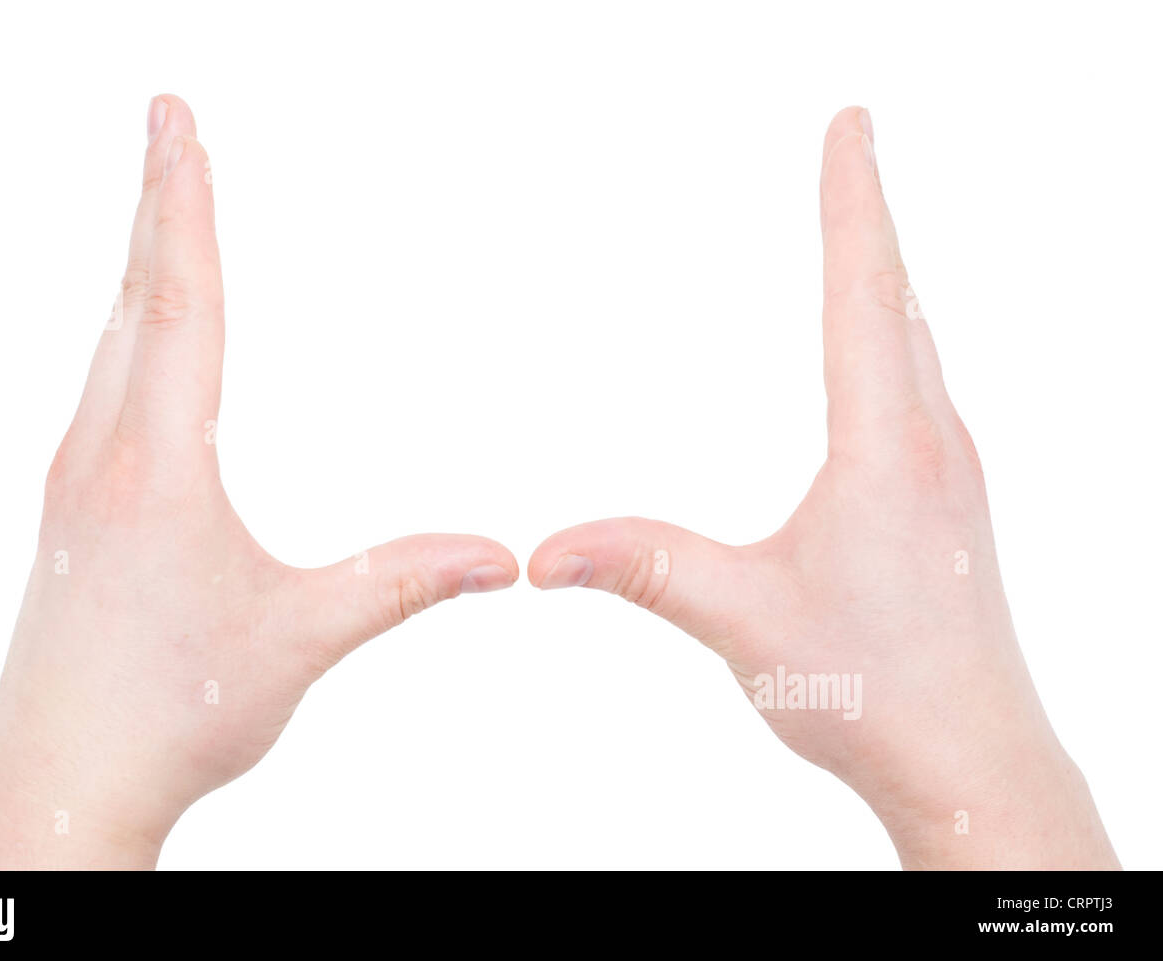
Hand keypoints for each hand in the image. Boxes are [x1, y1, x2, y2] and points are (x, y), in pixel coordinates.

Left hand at [0, 96, 518, 868]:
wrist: (55, 785)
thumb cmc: (164, 715)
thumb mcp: (301, 637)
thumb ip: (402, 581)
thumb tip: (502, 557)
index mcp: (155, 465)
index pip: (176, 300)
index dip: (181, 202)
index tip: (174, 123)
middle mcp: (100, 455)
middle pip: (132, 297)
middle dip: (154, 203)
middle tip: (166, 125)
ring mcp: (73, 482)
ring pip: (107, 341)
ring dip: (136, 264)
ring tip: (159, 209)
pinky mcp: (69, 512)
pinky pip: (97, 386)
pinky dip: (125, 329)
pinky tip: (140, 342)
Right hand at [528, 107, 1117, 868]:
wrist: (973, 761)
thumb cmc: (877, 692)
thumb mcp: (743, 621)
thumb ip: (645, 569)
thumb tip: (544, 552)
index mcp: (887, 446)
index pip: (864, 290)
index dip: (852, 200)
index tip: (851, 124)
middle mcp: (932, 442)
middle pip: (898, 297)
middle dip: (869, 216)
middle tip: (853, 147)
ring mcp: (950, 472)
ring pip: (918, 342)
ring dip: (887, 275)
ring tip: (863, 229)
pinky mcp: (949, 503)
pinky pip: (923, 385)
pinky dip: (896, 334)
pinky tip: (882, 355)